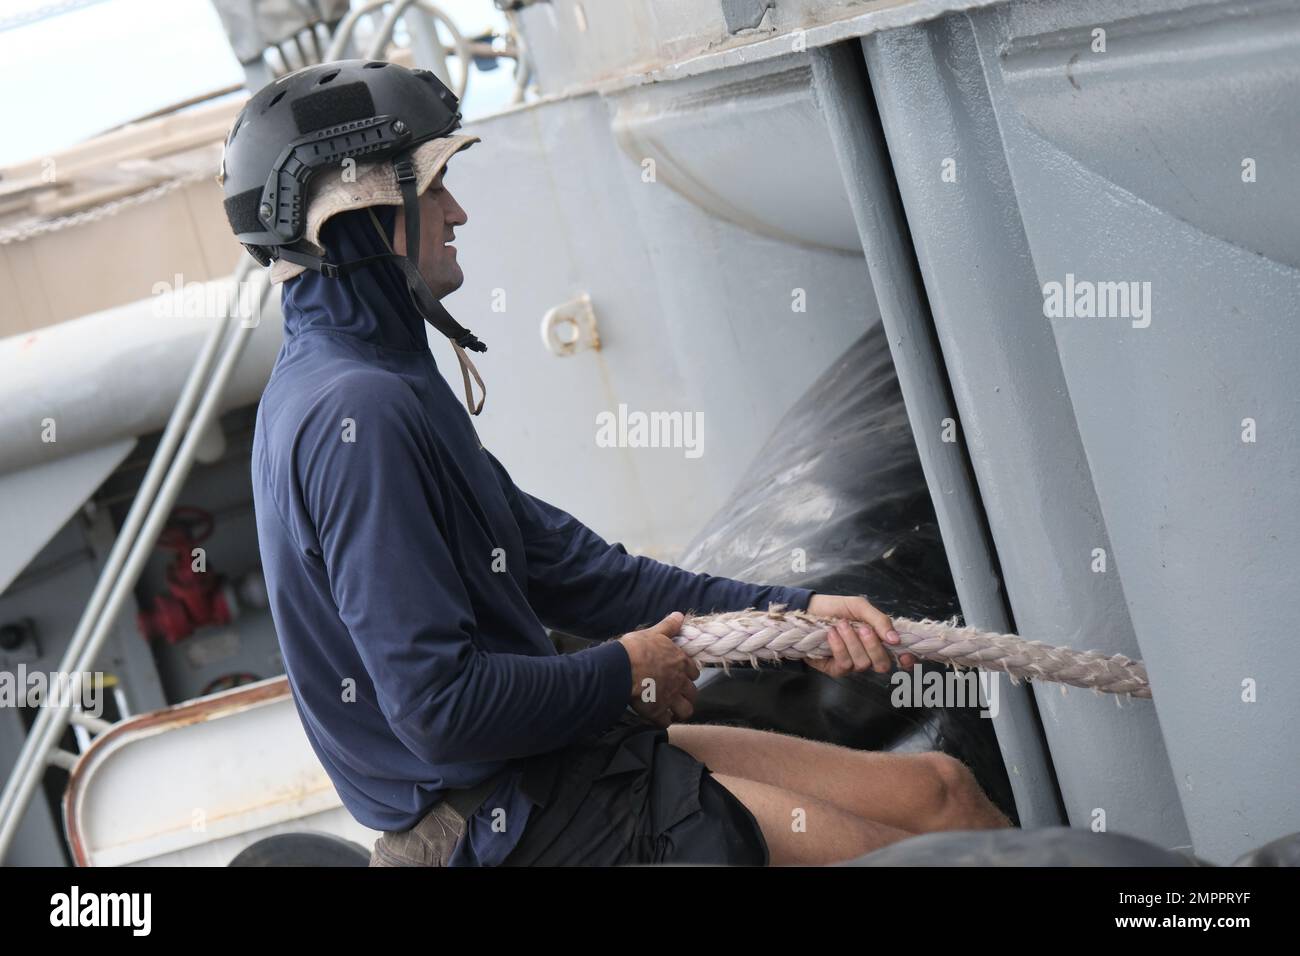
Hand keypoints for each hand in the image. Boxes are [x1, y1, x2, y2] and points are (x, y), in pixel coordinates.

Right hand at [617, 611, 699, 727]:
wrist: (622, 667)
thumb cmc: (637, 648)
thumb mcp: (654, 633)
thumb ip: (669, 626)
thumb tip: (680, 615)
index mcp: (681, 662)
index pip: (694, 672)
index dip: (688, 674)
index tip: (681, 674)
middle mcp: (679, 682)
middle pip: (693, 693)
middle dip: (686, 695)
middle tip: (676, 693)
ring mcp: (670, 698)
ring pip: (685, 711)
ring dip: (679, 710)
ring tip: (670, 708)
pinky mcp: (657, 712)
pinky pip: (665, 722)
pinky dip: (661, 720)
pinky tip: (655, 716)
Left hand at [804, 594, 916, 676]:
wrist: (810, 609)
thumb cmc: (837, 607)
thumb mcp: (860, 607)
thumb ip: (879, 620)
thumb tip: (896, 639)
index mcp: (880, 640)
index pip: (901, 657)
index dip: (908, 661)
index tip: (906, 656)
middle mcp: (869, 655)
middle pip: (883, 664)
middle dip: (873, 646)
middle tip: (862, 628)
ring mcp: (853, 664)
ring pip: (863, 664)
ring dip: (852, 641)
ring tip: (840, 624)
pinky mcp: (836, 669)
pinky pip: (845, 664)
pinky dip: (839, 646)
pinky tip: (831, 633)